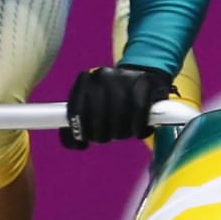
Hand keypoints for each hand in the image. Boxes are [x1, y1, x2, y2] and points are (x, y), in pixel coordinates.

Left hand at [60, 64, 174, 148]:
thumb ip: (77, 126)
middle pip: (98, 116)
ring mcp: (123, 76)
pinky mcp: (144, 81)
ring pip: (119, 114)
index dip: (81, 130)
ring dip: (121, 132)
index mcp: (84, 80)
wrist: (141, 82)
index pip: (76, 110)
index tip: (86, 139)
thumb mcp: (91, 108)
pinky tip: (137, 132)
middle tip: (107, 137)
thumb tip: (77, 144)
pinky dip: (138, 126)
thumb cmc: (112, 102)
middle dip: (102, 134)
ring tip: (123, 133)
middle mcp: (102, 75)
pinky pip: (139, 110)